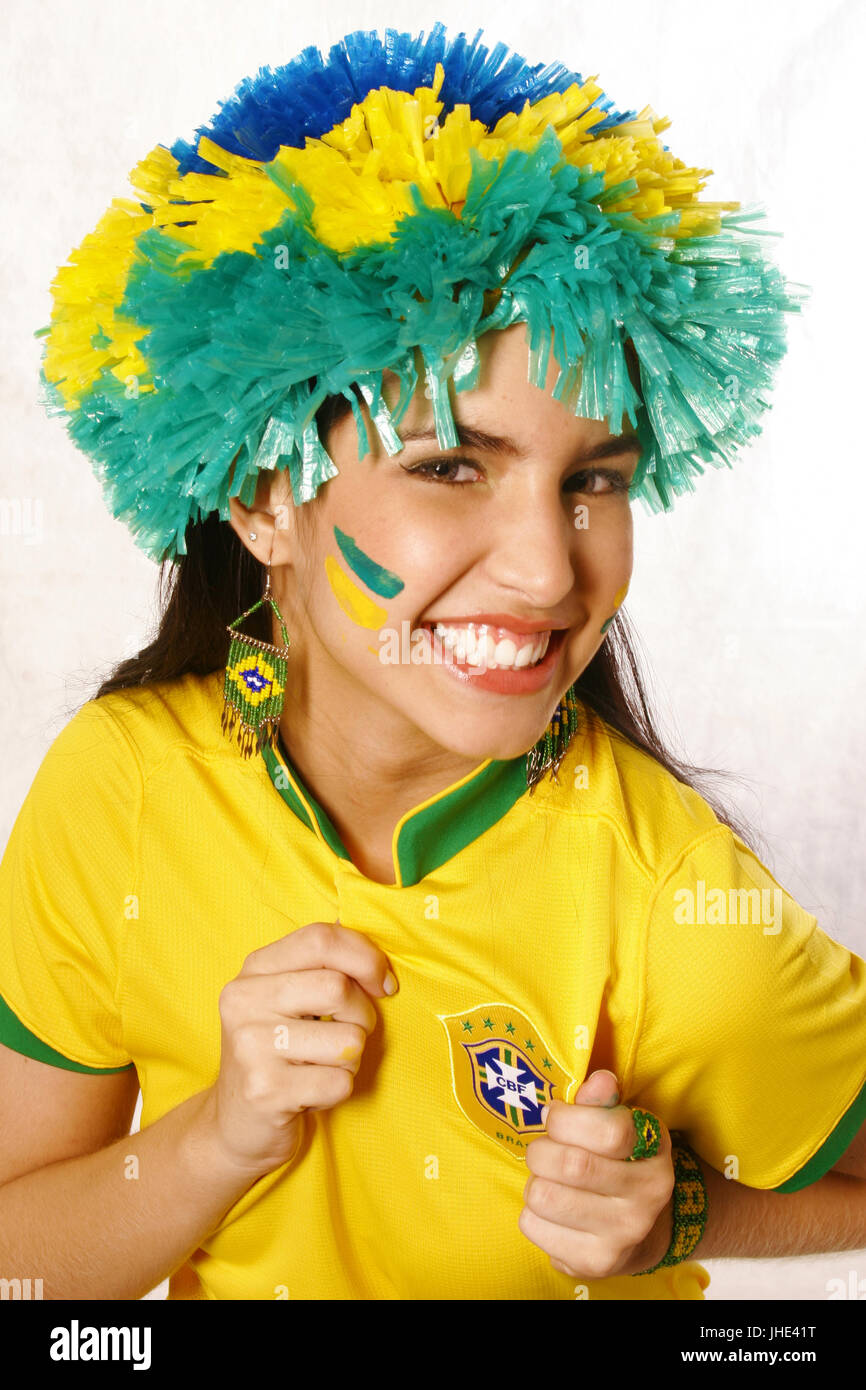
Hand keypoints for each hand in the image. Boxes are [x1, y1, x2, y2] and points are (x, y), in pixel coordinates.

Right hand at [200, 920, 397, 1178]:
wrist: (234, 1124)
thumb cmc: (277, 1054)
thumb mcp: (288, 1000)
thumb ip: (323, 970)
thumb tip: (380, 970)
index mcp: (254, 970)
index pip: (321, 938)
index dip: (366, 958)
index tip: (383, 985)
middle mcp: (244, 1001)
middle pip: (338, 988)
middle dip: (362, 1016)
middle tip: (346, 1035)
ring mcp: (251, 1045)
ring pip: (348, 1040)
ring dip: (350, 1060)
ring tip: (320, 1068)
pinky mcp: (265, 1090)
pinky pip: (340, 1083)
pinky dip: (337, 1092)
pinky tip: (309, 1094)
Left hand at [518, 1068, 674, 1279]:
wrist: (643, 1232)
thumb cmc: (621, 1164)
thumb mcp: (622, 1127)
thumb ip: (604, 1102)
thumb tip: (600, 1080)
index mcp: (654, 1154)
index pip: (609, 1130)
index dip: (566, 1118)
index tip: (556, 1117)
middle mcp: (645, 1199)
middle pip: (570, 1164)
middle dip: (542, 1150)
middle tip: (545, 1151)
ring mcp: (621, 1236)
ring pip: (544, 1195)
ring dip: (535, 1182)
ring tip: (551, 1182)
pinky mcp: (592, 1263)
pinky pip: (532, 1226)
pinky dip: (532, 1214)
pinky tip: (554, 1212)